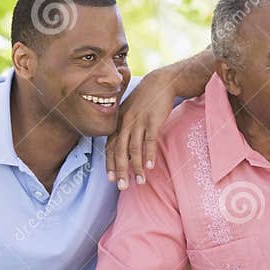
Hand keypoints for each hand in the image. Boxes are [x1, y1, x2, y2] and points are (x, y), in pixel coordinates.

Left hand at [105, 71, 177, 189]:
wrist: (160, 82)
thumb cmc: (145, 100)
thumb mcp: (130, 113)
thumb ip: (125, 130)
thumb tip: (125, 152)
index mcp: (118, 122)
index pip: (110, 147)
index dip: (109, 164)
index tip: (110, 179)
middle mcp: (126, 123)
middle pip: (119, 151)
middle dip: (120, 171)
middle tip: (122, 187)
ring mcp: (139, 121)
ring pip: (134, 149)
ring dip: (136, 167)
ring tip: (139, 182)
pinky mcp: (153, 120)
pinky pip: (149, 140)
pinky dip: (149, 154)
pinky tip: (150, 167)